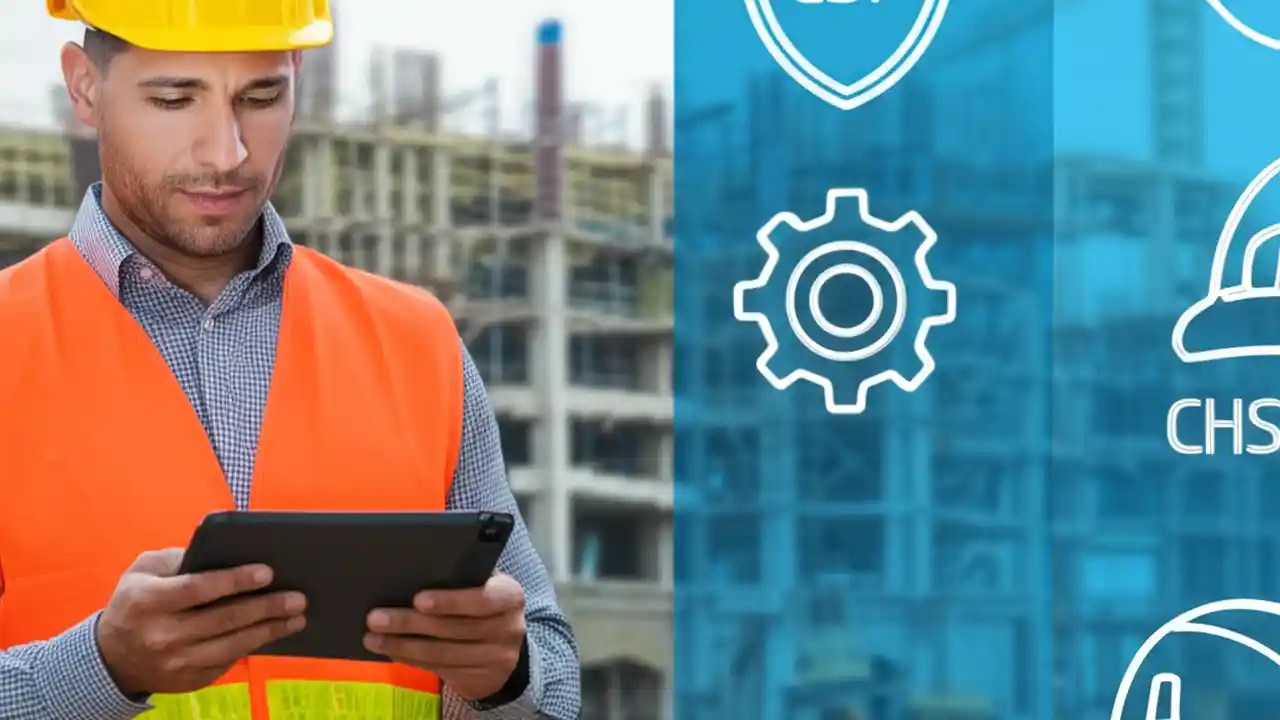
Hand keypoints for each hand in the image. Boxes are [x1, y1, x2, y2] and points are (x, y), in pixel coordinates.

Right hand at [97, 548, 307, 696]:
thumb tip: (226, 553)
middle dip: (266, 607)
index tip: (268, 572)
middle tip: (298, 597)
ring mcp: (175, 663)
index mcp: (148, 601)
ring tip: (297, 617)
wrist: (111, 658)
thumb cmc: (136, 602)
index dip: (235, 580)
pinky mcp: (189, 681)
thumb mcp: (143, 571)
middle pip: (224, 619)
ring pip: (233, 646)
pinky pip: (229, 662)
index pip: (198, 589)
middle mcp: (161, 635)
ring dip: (270, 630)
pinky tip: (275, 632)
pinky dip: (254, 646)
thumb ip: (179, 558)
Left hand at [364, 574, 526, 701]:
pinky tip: (392, 650)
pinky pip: (441, 670)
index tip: (417, 599)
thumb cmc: (481, 601)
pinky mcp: (483, 679)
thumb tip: (410, 572)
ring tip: (373, 638)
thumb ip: (460, 578)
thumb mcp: (481, 585)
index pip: (482, 598)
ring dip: (403, 646)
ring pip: (444, 654)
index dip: (450, 600)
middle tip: (376, 618)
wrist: (504, 644)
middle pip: (454, 628)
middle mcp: (509, 628)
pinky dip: (412, 659)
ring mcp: (498, 657)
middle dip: (410, 623)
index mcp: (509, 595)